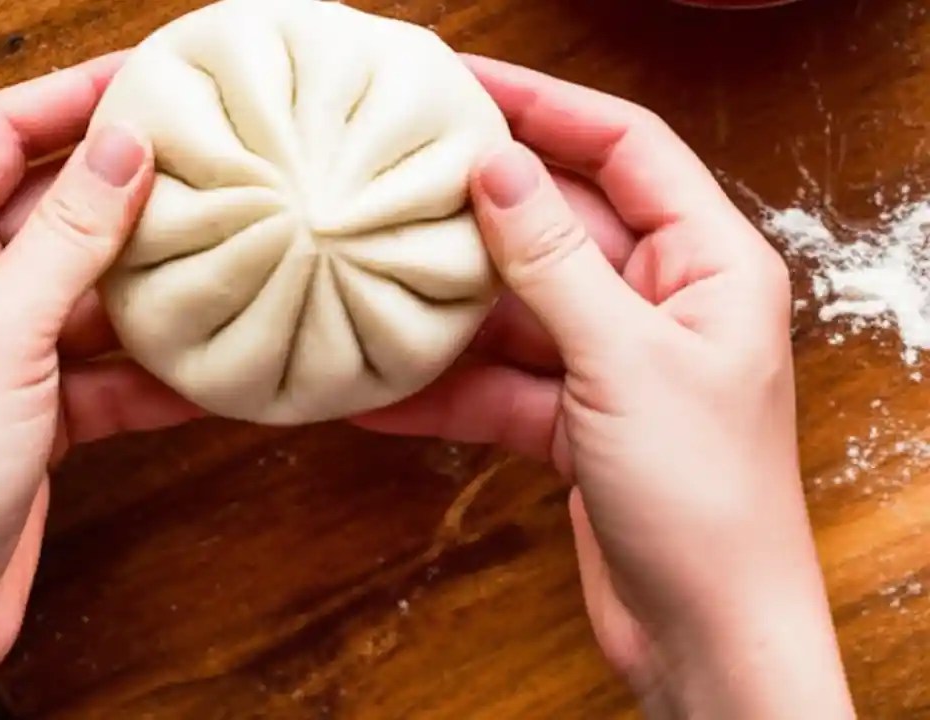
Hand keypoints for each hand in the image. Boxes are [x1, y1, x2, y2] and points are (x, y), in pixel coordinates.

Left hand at [0, 55, 199, 718]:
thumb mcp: (1, 332)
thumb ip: (68, 237)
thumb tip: (123, 147)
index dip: (71, 97)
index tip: (150, 76)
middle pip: (52, 210)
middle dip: (128, 190)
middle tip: (212, 158)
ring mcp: (0, 350)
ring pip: (90, 290)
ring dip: (154, 282)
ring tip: (232, 249)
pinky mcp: (37, 409)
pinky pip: (108, 366)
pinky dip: (157, 368)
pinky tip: (213, 364)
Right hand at [357, 57, 854, 717]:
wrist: (706, 637)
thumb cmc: (707, 499)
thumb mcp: (623, 362)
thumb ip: (553, 261)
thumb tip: (497, 165)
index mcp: (708, 264)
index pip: (625, 147)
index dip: (545, 106)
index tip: (462, 83)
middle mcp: (662, 302)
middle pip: (558, 225)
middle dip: (476, 209)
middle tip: (390, 175)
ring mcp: (613, 363)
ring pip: (516, 308)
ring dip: (446, 308)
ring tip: (364, 279)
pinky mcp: (574, 420)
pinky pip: (497, 383)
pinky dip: (442, 389)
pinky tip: (373, 392)